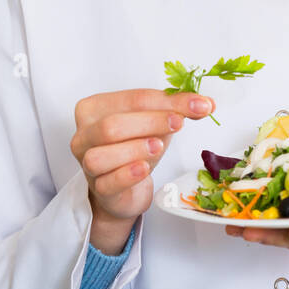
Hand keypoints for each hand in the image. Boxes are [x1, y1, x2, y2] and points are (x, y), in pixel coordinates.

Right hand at [71, 87, 216, 253]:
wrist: (125, 189)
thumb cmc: (135, 149)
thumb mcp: (155, 124)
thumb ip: (175, 110)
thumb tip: (204, 103)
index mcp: (94, 109)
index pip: (131, 99)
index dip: (166, 101)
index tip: (198, 104)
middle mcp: (84, 135)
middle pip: (112, 125)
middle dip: (150, 122)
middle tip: (179, 123)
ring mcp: (86, 164)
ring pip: (101, 155)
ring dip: (133, 149)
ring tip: (158, 146)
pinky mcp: (97, 189)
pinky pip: (107, 182)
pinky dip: (127, 174)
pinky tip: (144, 168)